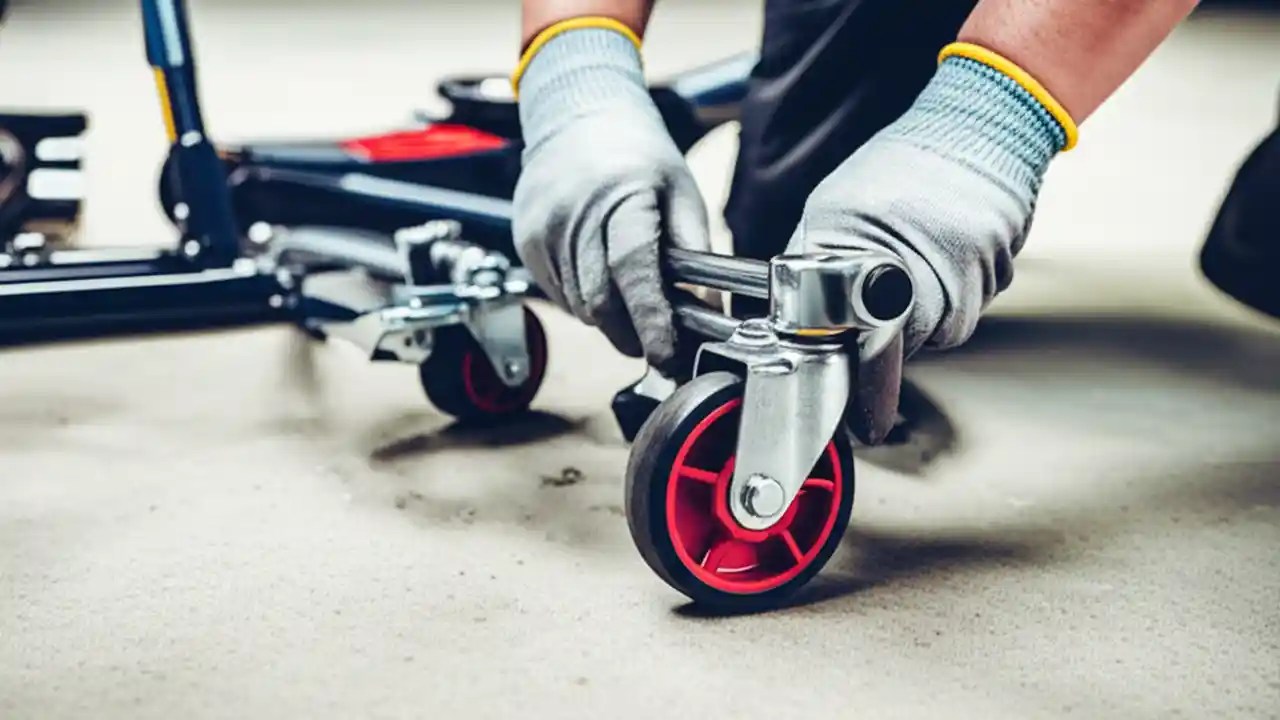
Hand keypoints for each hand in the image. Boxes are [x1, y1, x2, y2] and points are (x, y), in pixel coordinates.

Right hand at [513, 28, 709, 366]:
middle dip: (633, 334)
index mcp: (620, 195)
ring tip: (634, 302)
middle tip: (660, 343)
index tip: (668, 355)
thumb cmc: (635, 152)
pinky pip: (559, 296)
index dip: (651, 320)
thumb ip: (695, 252)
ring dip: (611, 319)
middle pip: (601, 301)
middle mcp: (573, 215)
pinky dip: (586, 303)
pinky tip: (602, 280)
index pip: (632, 270)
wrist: (577, 114)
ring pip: (580, 307)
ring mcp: (542, 231)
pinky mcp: (526, 244)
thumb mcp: (680, 190)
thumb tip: (710, 313)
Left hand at [787, 55, 1067, 443]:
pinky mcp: (1001, 269)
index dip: (865, 386)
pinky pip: (970, 305)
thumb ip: (815, 265)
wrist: (981, 122)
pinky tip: (942, 255)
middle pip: (910, 347)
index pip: (873, 350)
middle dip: (890, 342)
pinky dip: (952, 291)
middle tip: (879, 314)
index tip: (858, 417)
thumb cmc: (902, 163)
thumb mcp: (833, 208)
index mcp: (880, 259)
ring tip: (911, 268)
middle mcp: (934, 272)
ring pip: (941, 330)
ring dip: (922, 315)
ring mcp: (974, 272)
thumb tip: (793, 316)